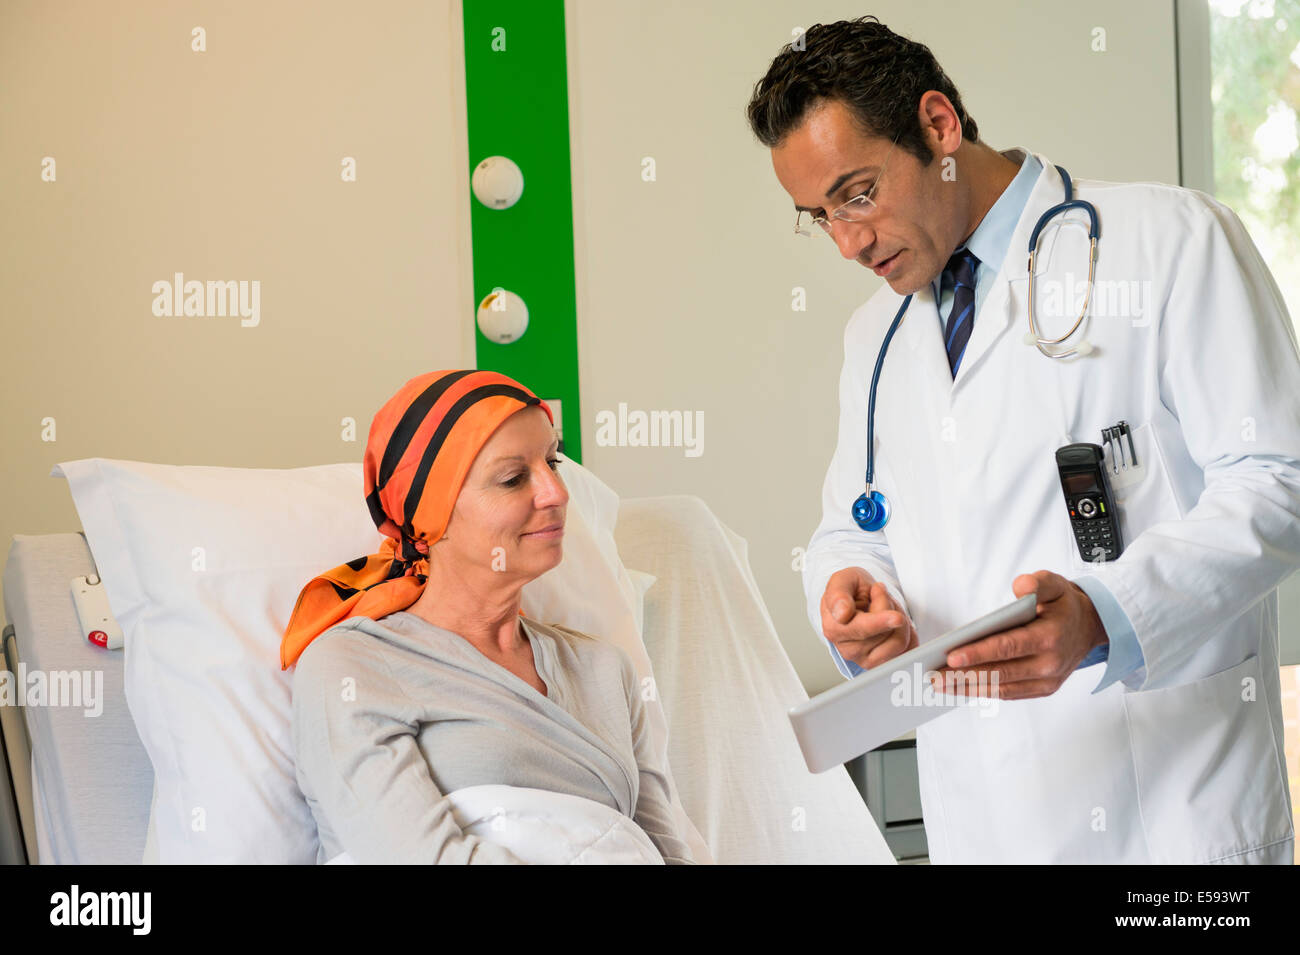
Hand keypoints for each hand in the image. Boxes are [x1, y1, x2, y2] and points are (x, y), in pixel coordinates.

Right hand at [820, 567, 917, 669]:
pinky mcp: (882, 665)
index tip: (897, 617)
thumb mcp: (842, 580)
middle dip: (890, 608)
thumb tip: (841, 613)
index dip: (881, 622)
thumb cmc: (850, 590)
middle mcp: (848, 649)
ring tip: (888, 610)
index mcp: (834, 628)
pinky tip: (897, 625)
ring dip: (901, 623)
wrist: (857, 600)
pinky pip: (907, 653)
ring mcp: (865, 660)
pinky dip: (909, 636)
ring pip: (899, 644)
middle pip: (885, 633)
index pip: (863, 629)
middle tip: (879, 595)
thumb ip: (838, 594)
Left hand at [930, 570, 1107, 699]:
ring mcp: (1048, 681)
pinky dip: (984, 692)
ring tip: (940, 684)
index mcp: (1051, 637)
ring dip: (969, 688)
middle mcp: (1050, 664)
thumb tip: (1020, 587)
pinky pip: (1010, 693)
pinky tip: (961, 688)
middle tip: (934, 676)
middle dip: (964, 675)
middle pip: (1001, 672)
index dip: (979, 653)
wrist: (1088, 627)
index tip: (951, 657)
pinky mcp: (1043, 689)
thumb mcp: (1055, 584)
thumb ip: (1037, 582)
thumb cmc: (1063, 605)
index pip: (1008, 647)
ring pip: (1002, 688)